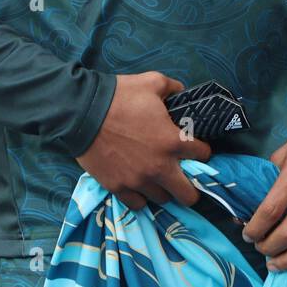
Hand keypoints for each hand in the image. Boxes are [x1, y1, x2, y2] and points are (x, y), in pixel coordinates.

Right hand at [76, 71, 211, 212]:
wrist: (83, 111)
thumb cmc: (120, 96)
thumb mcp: (152, 82)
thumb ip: (173, 88)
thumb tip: (181, 93)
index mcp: (172, 142)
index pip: (202, 155)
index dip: (202, 150)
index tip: (196, 149)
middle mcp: (159, 167)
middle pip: (188, 195)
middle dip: (191, 187)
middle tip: (184, 178)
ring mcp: (138, 181)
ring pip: (162, 200)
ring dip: (163, 190)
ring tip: (158, 179)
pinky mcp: (118, 187)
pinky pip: (137, 204)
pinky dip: (140, 197)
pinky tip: (139, 187)